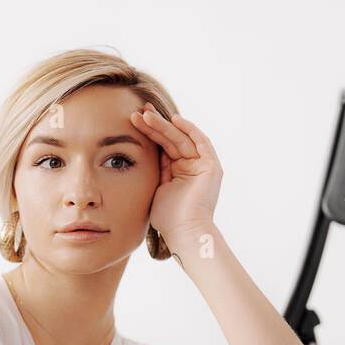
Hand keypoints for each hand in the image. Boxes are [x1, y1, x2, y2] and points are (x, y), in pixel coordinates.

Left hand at [129, 102, 222, 250]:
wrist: (184, 233)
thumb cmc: (168, 219)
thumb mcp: (155, 189)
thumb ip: (154, 171)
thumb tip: (139, 155)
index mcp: (178, 173)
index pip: (162, 147)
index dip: (148, 133)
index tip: (133, 121)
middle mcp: (192, 167)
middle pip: (171, 139)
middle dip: (154, 125)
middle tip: (137, 111)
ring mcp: (202, 166)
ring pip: (182, 138)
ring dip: (165, 125)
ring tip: (146, 114)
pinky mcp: (211, 167)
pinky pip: (201, 142)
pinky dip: (189, 130)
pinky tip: (174, 119)